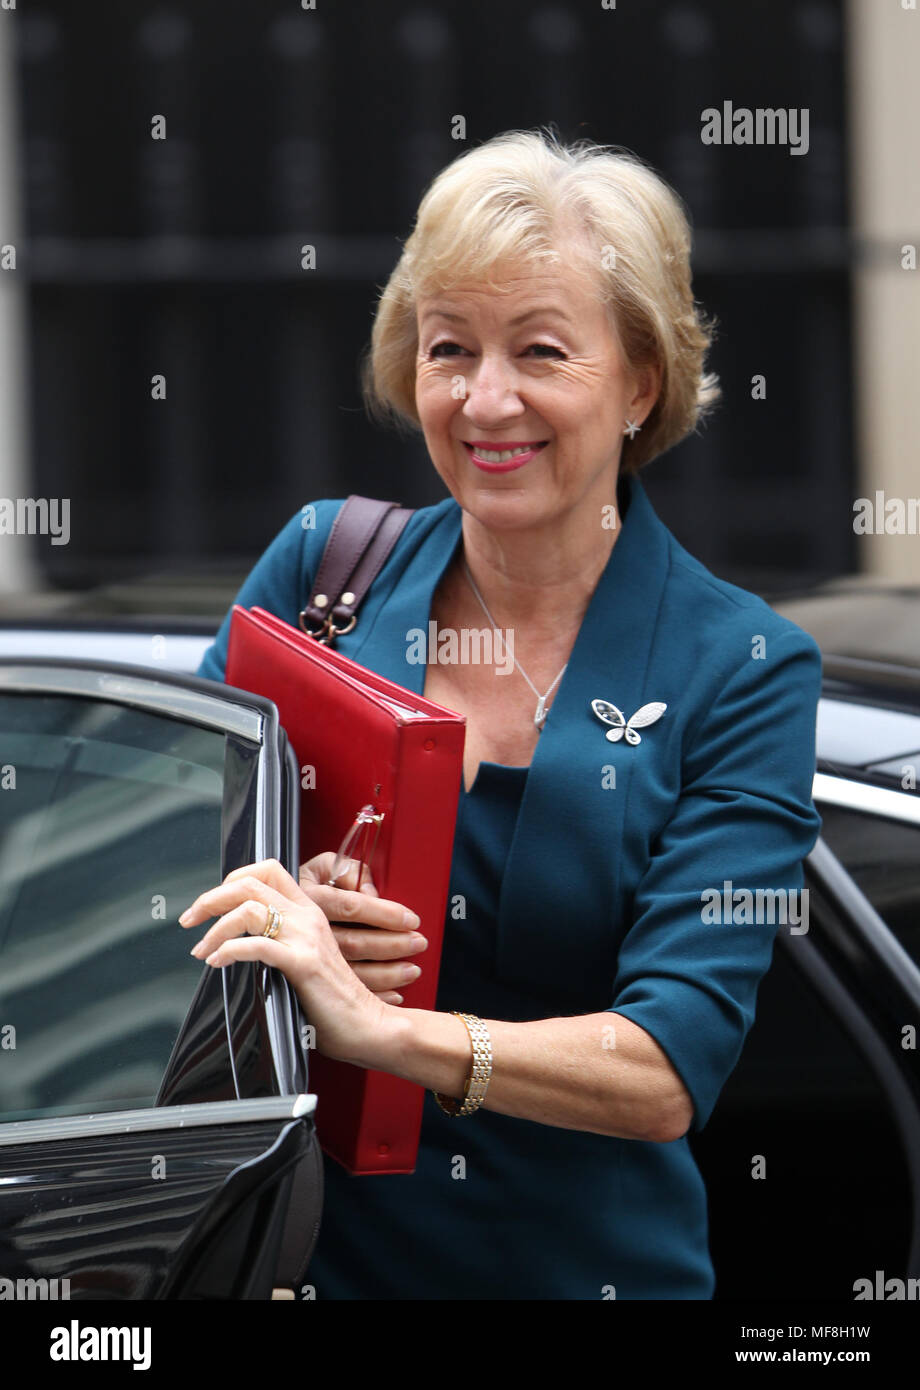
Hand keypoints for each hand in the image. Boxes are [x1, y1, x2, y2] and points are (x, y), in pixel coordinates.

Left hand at [177, 857, 399, 1066]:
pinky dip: (229, 950)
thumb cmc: (334, 1001)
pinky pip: (257, 945)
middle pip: (250, 885)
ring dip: (215, 930)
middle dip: (210, 899)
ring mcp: (306, 938)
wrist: (368, 1025)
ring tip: (203, 952)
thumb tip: (240, 941)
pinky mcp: (303, 964)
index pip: (268, 870)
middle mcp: (307, 918)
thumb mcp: (307, 958)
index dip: (233, 879)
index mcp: (308, 912)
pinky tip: (218, 963)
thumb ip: (281, 942)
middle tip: (190, 921)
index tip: (212, 902)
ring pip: (249, 910)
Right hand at [298, 853, 427, 1005]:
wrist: (271, 911)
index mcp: (312, 899)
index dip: (384, 913)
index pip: (352, 907)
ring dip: (387, 973)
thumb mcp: (322, 866)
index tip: (409, 918)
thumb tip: (370, 891)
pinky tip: (393, 993)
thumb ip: (349, 870)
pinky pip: (346, 990)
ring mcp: (311, 957)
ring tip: (412, 970)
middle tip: (418, 942)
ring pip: (352, 969)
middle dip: (392, 944)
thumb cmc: (308, 887)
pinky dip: (373, 995)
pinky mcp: (314, 976)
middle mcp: (309, 931)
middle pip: (356, 942)